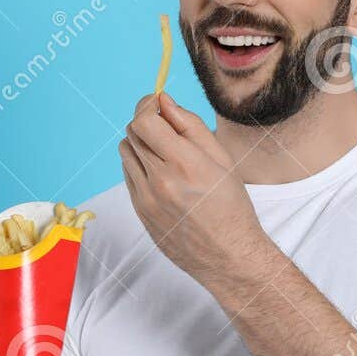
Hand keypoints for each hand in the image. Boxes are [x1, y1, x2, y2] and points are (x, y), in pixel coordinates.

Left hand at [119, 90, 272, 286]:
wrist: (228, 255)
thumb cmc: (231, 205)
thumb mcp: (220, 158)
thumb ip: (190, 125)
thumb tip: (163, 100)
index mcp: (184, 163)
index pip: (144, 121)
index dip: (147, 105)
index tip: (157, 103)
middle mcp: (160, 181)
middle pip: (132, 133)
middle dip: (146, 122)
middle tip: (164, 126)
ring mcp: (145, 199)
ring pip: (126, 152)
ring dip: (140, 143)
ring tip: (165, 152)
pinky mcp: (139, 212)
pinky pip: (128, 175)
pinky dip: (139, 165)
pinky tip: (161, 173)